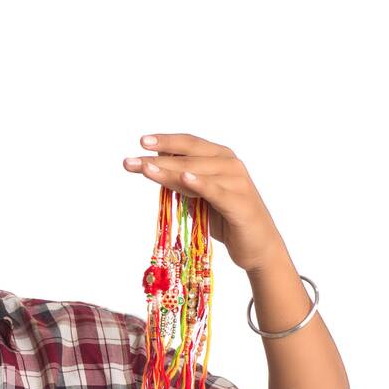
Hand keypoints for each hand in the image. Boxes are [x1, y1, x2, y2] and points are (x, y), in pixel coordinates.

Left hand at [123, 133, 289, 275]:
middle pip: (188, 157)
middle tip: (130, 161)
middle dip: (157, 158)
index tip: (141, 141)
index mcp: (219, 158)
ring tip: (146, 169)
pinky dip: (201, 183)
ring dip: (170, 171)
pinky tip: (185, 177)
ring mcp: (237, 182)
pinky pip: (216, 192)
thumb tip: (152, 166)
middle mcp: (229, 164)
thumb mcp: (197, 197)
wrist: (257, 246)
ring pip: (198, 173)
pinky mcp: (240, 203)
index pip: (189, 144)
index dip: (165, 141)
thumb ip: (180, 181)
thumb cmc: (225, 219)